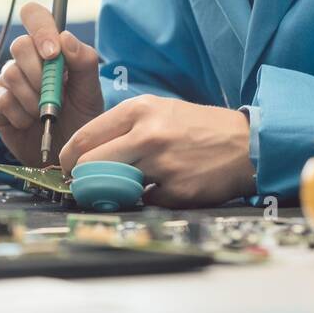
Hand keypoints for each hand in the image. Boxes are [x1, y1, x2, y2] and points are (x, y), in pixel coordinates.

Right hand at [0, 2, 104, 165]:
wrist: (66, 153)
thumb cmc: (80, 118)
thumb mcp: (91, 91)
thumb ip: (84, 62)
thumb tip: (65, 37)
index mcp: (50, 49)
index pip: (35, 15)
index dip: (41, 28)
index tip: (53, 54)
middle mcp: (26, 60)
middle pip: (20, 44)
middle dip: (41, 73)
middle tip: (54, 95)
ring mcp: (9, 80)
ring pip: (12, 73)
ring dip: (34, 99)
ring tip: (45, 114)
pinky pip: (1, 99)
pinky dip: (20, 114)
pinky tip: (30, 122)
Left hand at [59, 94, 255, 207]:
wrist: (246, 144)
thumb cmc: (200, 127)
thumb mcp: (161, 110)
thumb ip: (125, 127)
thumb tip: (88, 152)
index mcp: (140, 110)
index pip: (84, 137)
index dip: (68, 158)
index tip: (67, 168)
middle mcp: (148, 134)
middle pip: (91, 164)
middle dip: (83, 178)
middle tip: (85, 184)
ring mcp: (162, 164)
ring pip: (114, 185)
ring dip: (115, 190)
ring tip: (127, 185)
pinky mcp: (177, 190)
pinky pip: (145, 202)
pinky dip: (148, 199)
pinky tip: (163, 189)